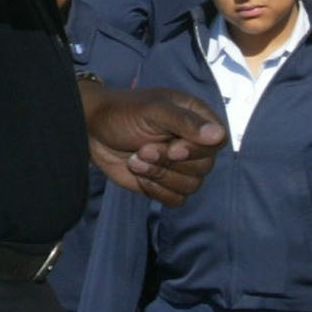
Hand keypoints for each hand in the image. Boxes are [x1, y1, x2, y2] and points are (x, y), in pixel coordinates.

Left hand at [84, 84, 225, 206]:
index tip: (172, 147)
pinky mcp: (166, 184)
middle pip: (204, 168)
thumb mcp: (153, 111)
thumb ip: (185, 122)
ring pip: (191, 187)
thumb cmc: (122, 112)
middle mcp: (194, 143)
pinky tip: (138, 173)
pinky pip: (177, 200)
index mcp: (197, 118)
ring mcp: (181, 166)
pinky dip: (155, 190)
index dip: (196, 150)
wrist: (92, 130)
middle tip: (142, 149)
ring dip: (159, 175)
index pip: (217, 141)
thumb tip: (219, 134)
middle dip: (169, 163)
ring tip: (135, 159)